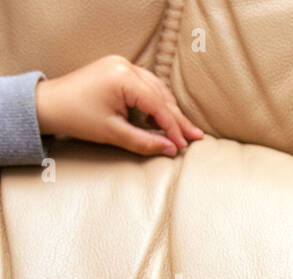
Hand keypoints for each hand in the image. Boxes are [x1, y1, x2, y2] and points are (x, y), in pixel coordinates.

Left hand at [34, 55, 202, 156]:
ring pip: (156, 89)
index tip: (183, 145)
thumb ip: (144, 141)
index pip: (158, 105)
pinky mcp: (117, 69)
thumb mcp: (113, 133)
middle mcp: (124, 66)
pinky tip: (162, 116)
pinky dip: (156, 101)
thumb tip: (171, 149)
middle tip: (195, 136)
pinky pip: (146, 85)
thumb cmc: (76, 117)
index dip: (173, 127)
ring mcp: (121, 65)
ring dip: (169, 110)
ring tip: (183, 129)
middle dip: (177, 118)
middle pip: (161, 95)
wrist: (48, 104)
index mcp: (122, 78)